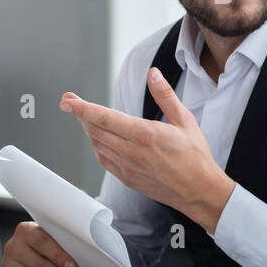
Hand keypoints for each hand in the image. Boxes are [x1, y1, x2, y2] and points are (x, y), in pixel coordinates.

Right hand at [0, 221, 87, 266]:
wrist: (26, 247)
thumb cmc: (46, 241)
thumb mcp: (51, 235)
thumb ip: (62, 240)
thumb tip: (86, 253)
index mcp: (25, 230)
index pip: (43, 243)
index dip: (59, 256)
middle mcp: (12, 245)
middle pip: (40, 265)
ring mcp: (7, 263)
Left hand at [60, 68, 234, 232]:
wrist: (199, 191)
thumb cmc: (194, 157)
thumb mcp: (185, 120)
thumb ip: (165, 95)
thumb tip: (153, 74)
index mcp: (145, 135)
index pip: (106, 118)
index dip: (83, 108)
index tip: (68, 101)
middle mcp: (132, 152)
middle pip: (96, 130)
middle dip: (79, 113)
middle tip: (69, 100)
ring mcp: (128, 167)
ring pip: (97, 144)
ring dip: (87, 128)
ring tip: (83, 115)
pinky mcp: (127, 178)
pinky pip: (104, 159)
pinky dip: (96, 146)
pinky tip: (96, 138)